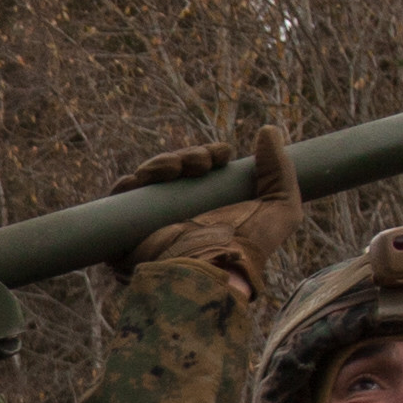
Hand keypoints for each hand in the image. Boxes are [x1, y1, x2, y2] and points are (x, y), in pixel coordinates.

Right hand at [128, 125, 303, 285]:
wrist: (216, 272)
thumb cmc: (250, 249)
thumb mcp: (282, 208)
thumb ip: (281, 169)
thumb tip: (269, 130)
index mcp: (211, 205)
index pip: (202, 170)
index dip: (209, 154)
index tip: (222, 153)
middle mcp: (181, 212)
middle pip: (175, 168)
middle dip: (188, 155)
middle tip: (202, 162)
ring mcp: (153, 220)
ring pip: (149, 177)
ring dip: (162, 163)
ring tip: (177, 169)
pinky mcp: (128, 231)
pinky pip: (121, 196)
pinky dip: (131, 181)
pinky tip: (146, 177)